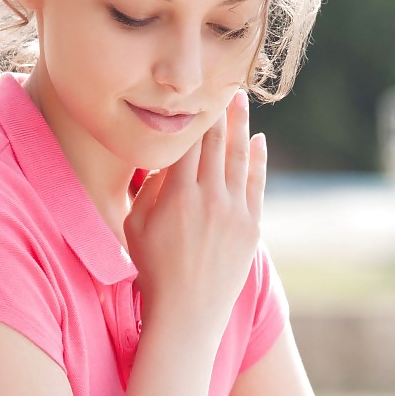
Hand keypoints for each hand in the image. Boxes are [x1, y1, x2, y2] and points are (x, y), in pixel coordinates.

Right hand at [124, 90, 266, 340]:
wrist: (187, 312)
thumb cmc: (152, 269)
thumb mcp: (136, 225)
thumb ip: (149, 188)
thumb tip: (164, 158)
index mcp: (176, 195)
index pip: (188, 142)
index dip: (194, 115)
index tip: (196, 92)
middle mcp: (209, 198)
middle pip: (216, 143)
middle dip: (219, 110)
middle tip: (223, 82)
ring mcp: (233, 212)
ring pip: (239, 158)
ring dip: (241, 126)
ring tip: (241, 100)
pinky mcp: (251, 227)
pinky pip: (256, 184)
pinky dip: (257, 160)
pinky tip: (258, 141)